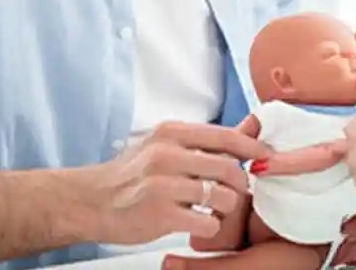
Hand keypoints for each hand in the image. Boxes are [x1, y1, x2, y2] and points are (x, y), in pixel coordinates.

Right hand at [85, 122, 271, 244]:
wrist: (89, 201)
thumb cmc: (130, 174)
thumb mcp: (163, 145)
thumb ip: (203, 141)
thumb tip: (248, 128)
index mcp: (171, 133)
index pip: (224, 136)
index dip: (251, 147)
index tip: (266, 156)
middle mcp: (167, 155)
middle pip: (227, 168)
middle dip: (240, 183)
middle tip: (238, 190)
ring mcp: (162, 185)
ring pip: (221, 196)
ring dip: (227, 206)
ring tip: (217, 209)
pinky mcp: (160, 215)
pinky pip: (206, 222)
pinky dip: (210, 225)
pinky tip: (200, 223)